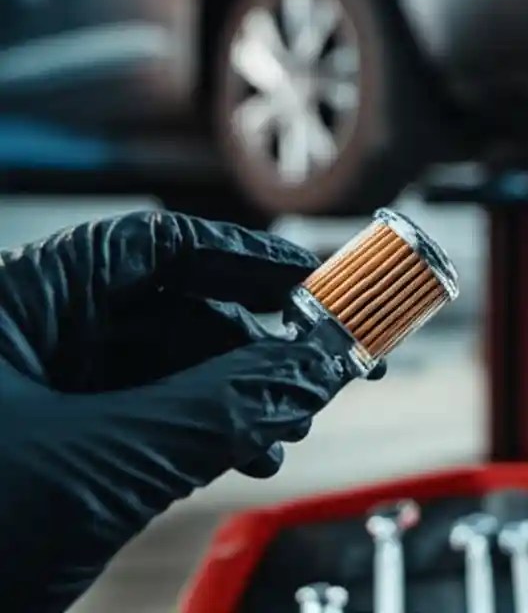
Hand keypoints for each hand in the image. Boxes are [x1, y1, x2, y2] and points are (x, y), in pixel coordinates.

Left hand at [0, 212, 352, 611]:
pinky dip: (202, 434)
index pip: (145, 247)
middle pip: (166, 310)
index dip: (235, 256)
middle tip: (307, 376)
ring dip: (232, 398)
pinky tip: (241, 456)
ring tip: (278, 432)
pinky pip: (148, 419)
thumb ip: (222, 408)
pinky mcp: (57, 451)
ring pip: (164, 371)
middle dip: (246, 346)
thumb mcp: (104, 463)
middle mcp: (28, 342)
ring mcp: (41, 399)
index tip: (307, 281)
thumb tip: (315, 367)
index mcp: (14, 308)